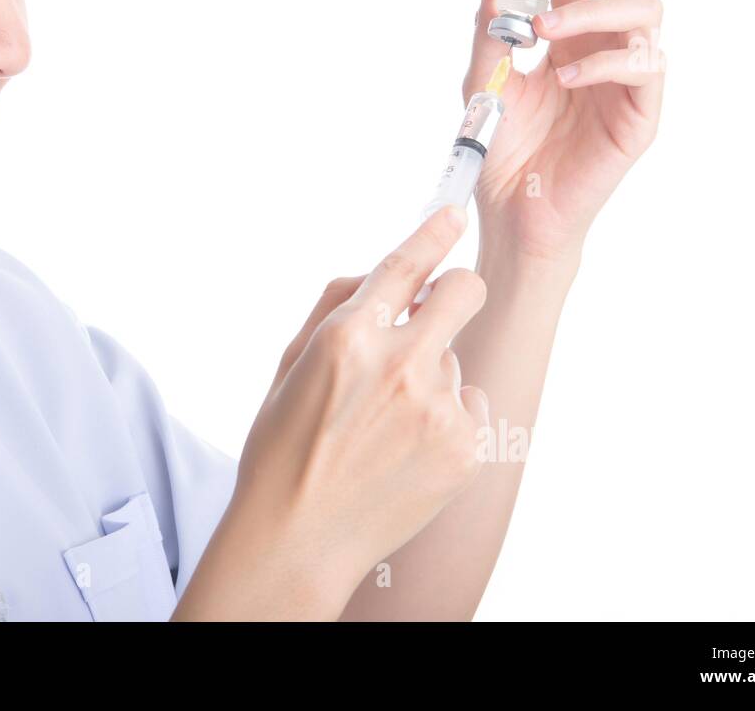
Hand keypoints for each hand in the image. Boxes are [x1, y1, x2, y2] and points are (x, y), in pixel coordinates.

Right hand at [230, 204, 491, 602]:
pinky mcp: (464, 449)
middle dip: (458, 290)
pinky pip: (471, 407)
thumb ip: (335, 307)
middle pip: (466, 291)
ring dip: (433, 374)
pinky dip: (448, 419)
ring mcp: (437, 410)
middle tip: (440, 310)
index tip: (453, 216)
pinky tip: (409, 448)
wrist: (299, 538)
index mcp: (348, 337)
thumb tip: (381, 276)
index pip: (406, 264)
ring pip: (458, 359)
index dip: (435, 232)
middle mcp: (399, 365)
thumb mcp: (288, 364)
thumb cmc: (283, 450)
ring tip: (388, 423)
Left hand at [465, 0, 666, 263]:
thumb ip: (490, 27)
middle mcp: (605, 43)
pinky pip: (645, 66)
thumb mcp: (484, 80)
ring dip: (592, 8)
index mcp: (570, 29)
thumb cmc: (502, 149)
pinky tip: (562, 76)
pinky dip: (602, 61)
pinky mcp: (642, 113)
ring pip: (646, 9)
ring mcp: (628, 76)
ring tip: (542, 28)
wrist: (514, 213)